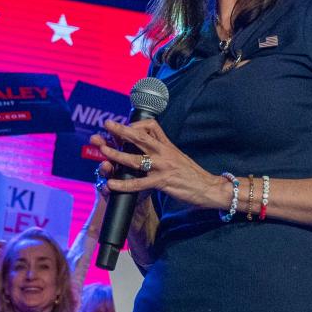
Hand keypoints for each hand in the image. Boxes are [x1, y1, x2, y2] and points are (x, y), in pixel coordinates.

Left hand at [91, 118, 220, 209]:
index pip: (151, 126)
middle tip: (107, 123)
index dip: (136, 124)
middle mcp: (164, 153)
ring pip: (136, 159)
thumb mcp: (178, 155)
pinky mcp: (163, 182)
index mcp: (167, 145)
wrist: (209, 188)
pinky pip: (139, 183)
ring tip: (103, 150)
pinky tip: (112, 184)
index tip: (124, 126)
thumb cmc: (192, 174)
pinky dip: (124, 184)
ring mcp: (163, 167)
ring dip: (117, 154)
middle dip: (121, 130)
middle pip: (140, 137)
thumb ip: (164, 149)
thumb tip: (151, 144)